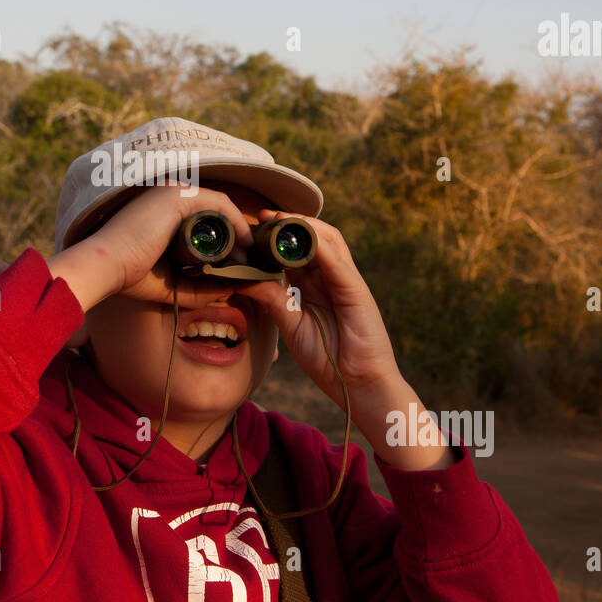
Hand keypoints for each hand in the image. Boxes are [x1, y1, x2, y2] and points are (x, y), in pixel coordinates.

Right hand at [49, 185, 253, 311]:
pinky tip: (243, 243)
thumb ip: (199, 288)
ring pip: (220, 207)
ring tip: (250, 255)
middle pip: (215, 212)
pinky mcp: (178, 194)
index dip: (226, 239)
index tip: (240, 262)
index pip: (204, 220)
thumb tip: (231, 290)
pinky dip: (235, 222)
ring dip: (239, 229)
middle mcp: (171, 195)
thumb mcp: (172, 285)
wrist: (106, 265)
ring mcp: (175, 191)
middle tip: (251, 259)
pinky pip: (219, 203)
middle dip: (236, 234)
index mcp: (165, 211)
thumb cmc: (130, 275)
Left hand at [236, 210, 402, 409]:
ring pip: (327, 240)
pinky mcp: (356, 290)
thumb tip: (243, 279)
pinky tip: (302, 237)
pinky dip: (320, 246)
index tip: (251, 229)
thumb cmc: (327, 358)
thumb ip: (272, 299)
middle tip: (262, 216)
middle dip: (288, 224)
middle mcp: (330, 278)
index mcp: (313, 286)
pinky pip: (338, 261)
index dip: (275, 237)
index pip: (294, 251)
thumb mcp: (291, 325)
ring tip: (279, 219)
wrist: (358, 385)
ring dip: (304, 227)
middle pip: (311, 238)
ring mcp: (345, 281)